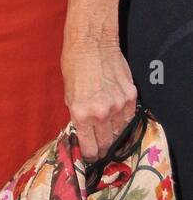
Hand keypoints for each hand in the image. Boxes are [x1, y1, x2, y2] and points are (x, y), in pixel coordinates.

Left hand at [61, 36, 137, 161]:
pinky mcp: (131, 96)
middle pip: (107, 144)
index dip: (90, 155)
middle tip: (101, 149)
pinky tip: (117, 117)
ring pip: (120, 132)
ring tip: (109, 133)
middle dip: (103, 149)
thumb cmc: (74, 65)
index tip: (90, 156)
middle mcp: (101, 113)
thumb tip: (84, 131)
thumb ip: (78, 114)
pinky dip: (123, 120)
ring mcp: (118, 105)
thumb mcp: (68, 93)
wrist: (92, 43)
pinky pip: (129, 117)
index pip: (90, 147)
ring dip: (114, 134)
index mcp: (81, 113)